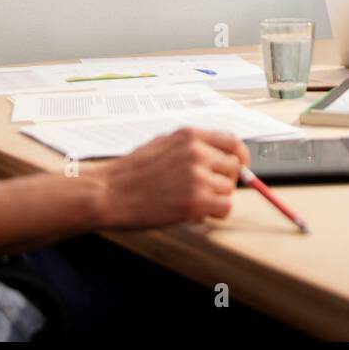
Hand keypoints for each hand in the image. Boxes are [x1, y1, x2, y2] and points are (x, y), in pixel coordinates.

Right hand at [95, 127, 249, 228]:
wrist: (108, 192)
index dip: (240, 157)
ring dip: (216, 199)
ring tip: (192, 201)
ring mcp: (197, 176)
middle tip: (205, 191)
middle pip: (234, 168)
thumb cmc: (130, 172)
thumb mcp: (162, 144)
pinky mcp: (194, 201)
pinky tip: (197, 213)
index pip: (233, 141)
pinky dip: (215, 213)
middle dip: (224, 181)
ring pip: (229, 190)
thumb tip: (216, 155)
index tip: (239, 167)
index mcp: (189, 136)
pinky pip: (225, 208)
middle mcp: (197, 152)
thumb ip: (190, 147)